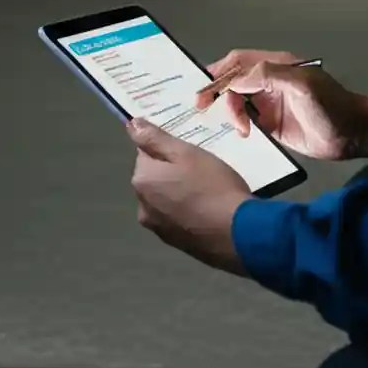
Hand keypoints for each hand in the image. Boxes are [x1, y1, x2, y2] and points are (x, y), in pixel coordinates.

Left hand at [128, 118, 251, 275]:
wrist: (237, 234)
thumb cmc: (212, 186)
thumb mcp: (186, 153)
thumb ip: (155, 138)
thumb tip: (130, 124)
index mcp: (141, 180)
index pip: (145, 153)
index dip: (168, 149)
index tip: (189, 150)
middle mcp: (142, 205)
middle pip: (154, 178)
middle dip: (171, 172)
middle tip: (202, 168)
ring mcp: (157, 228)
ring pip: (164, 199)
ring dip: (178, 193)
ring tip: (207, 190)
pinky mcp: (174, 243)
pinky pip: (176, 219)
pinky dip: (186, 212)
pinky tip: (207, 211)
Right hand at [198, 50, 367, 160]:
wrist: (353, 135)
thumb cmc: (330, 106)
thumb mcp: (301, 85)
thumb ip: (268, 76)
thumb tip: (234, 80)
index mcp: (275, 66)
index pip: (238, 63)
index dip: (218, 74)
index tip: (204, 90)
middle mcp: (268, 82)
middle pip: (232, 82)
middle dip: (216, 93)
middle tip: (202, 109)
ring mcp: (269, 103)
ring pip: (236, 102)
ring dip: (228, 112)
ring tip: (240, 128)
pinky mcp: (271, 125)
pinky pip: (246, 122)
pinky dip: (236, 126)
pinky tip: (239, 134)